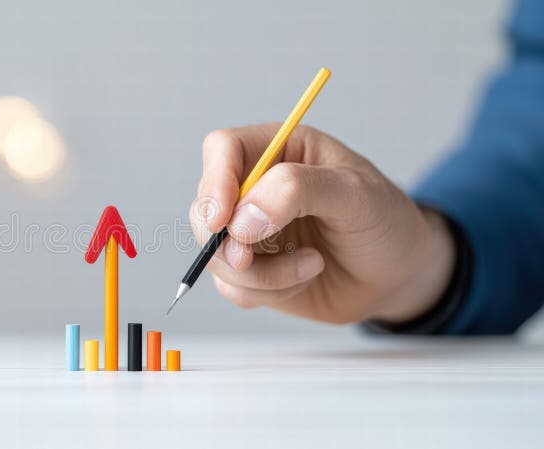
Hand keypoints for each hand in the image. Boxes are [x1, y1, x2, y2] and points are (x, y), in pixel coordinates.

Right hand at [190, 124, 455, 323]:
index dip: (215, 181)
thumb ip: (298, 191)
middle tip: (251, 258)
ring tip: (311, 265)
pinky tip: (304, 276)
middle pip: (205, 207)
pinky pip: (232, 286)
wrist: (399, 275)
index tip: (225, 220)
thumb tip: (241, 221)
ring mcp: (249, 232)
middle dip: (226, 241)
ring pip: (215, 254)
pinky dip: (267, 291)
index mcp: (277, 151)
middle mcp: (254, 189)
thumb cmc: (385, 222)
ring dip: (259, 273)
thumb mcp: (356, 194)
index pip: (223, 150)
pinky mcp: (253, 271)